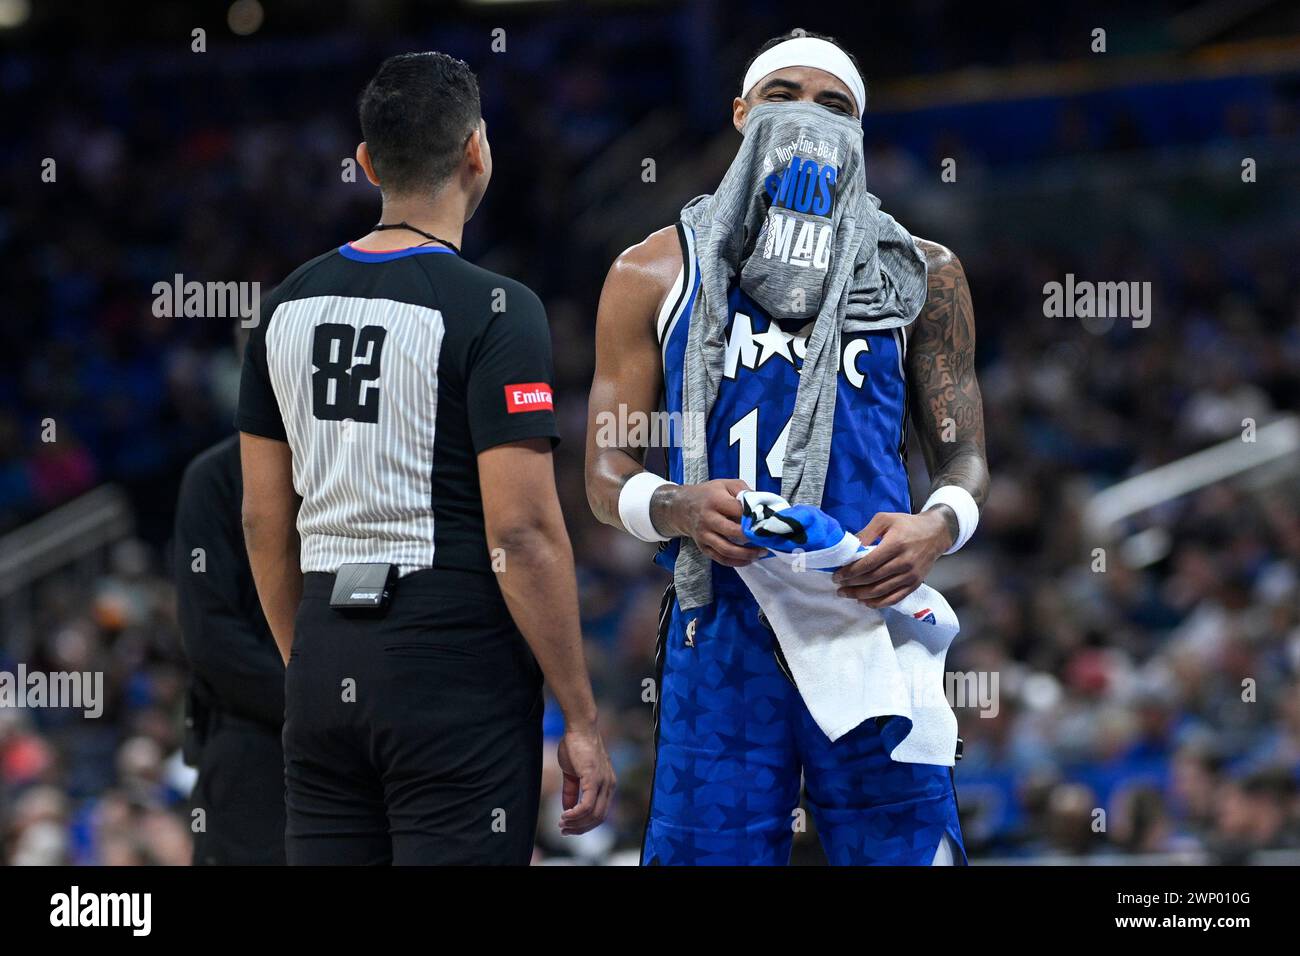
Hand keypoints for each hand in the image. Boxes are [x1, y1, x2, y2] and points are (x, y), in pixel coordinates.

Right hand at [557, 724, 615, 835]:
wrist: (578, 727)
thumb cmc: (575, 746)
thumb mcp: (573, 774)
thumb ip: (571, 792)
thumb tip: (567, 809)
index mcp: (607, 785)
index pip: (600, 813)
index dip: (585, 824)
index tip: (569, 827)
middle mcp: (609, 785)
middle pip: (599, 818)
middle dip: (580, 828)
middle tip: (564, 830)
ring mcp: (603, 782)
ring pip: (594, 814)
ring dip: (576, 823)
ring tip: (562, 823)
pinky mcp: (594, 778)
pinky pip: (587, 805)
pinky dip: (576, 814)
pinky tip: (565, 815)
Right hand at [658, 478, 765, 567]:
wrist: (681, 507)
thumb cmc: (708, 495)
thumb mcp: (726, 485)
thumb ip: (744, 492)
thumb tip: (762, 505)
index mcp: (716, 501)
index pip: (739, 511)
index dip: (755, 518)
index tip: (768, 522)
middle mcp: (708, 519)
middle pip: (733, 532)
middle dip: (753, 538)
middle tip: (767, 539)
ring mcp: (704, 535)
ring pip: (727, 549)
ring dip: (746, 554)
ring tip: (761, 552)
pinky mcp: (703, 547)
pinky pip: (720, 559)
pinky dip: (736, 562)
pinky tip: (748, 560)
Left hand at [832, 509, 952, 608]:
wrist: (936, 533)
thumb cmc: (907, 524)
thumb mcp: (885, 519)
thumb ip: (866, 533)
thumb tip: (849, 548)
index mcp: (895, 544)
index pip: (868, 563)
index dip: (850, 572)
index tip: (837, 576)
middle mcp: (904, 562)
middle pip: (873, 579)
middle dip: (852, 585)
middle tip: (838, 587)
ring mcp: (911, 576)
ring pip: (882, 591)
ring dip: (861, 595)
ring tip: (847, 594)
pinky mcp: (915, 584)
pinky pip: (894, 598)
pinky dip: (878, 603)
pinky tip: (865, 601)